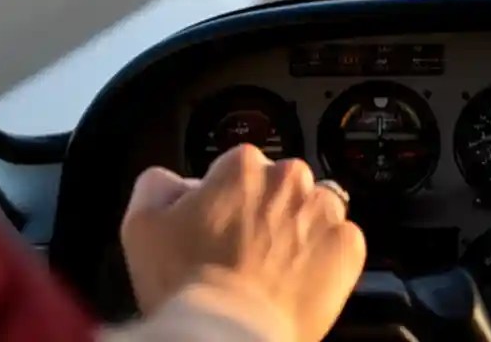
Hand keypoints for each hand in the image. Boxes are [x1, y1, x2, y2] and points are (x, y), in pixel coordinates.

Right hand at [120, 145, 365, 341]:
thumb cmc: (186, 283)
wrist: (227, 333)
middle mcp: (290, 178)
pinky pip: (341, 242)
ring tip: (275, 266)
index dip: (225, 199)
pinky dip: (325, 257)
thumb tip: (174, 181)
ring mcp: (324, 212)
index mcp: (242, 165)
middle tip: (245, 249)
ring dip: (300, 229)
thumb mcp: (143, 224)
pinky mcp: (348, 246)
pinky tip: (298, 278)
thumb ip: (158, 184)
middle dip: (266, 210)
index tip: (220, 226)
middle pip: (280, 185)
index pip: (238, 169)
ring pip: (315, 209)